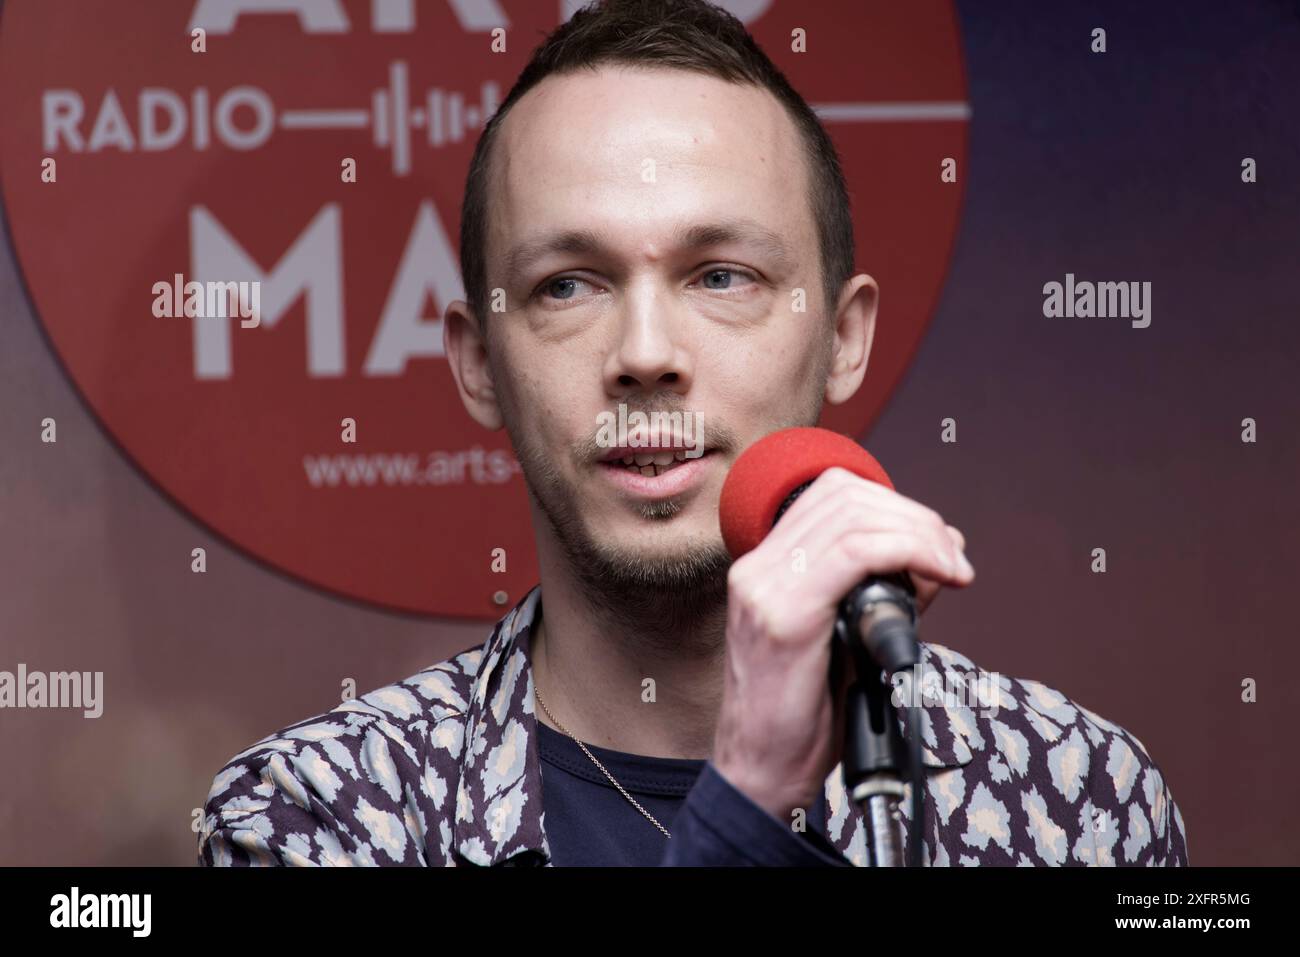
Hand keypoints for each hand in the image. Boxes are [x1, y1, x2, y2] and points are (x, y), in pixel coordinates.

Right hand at [711, 467, 973, 823]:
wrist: (763, 772)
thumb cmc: (803, 716)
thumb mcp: (848, 639)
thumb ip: (884, 594)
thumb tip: (940, 556)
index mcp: (767, 568)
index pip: (832, 494)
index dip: (894, 504)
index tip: (936, 542)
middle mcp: (759, 569)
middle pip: (846, 495)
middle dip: (914, 517)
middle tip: (952, 558)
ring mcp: (765, 589)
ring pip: (854, 517)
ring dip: (919, 533)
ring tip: (950, 569)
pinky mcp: (784, 617)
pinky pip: (854, 553)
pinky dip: (908, 551)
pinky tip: (937, 575)